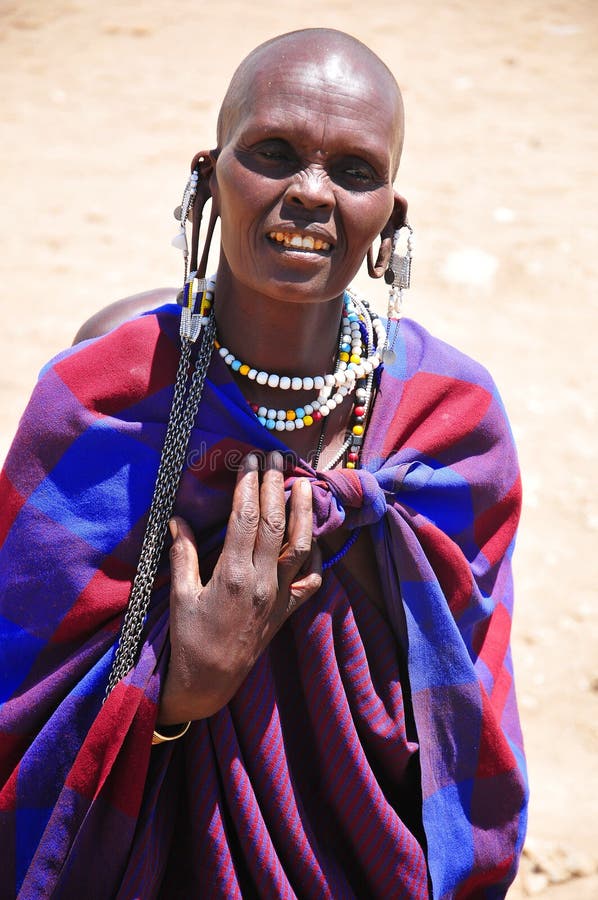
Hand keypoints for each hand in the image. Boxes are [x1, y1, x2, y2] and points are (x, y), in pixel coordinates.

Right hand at [157, 451, 321, 723]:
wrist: (209, 682)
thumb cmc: (188, 638)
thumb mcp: (180, 595)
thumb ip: (182, 555)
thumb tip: (177, 519)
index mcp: (233, 574)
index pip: (246, 517)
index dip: (249, 485)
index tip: (249, 460)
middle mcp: (262, 581)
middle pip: (275, 523)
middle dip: (276, 485)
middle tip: (276, 456)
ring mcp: (279, 595)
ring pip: (301, 545)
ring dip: (304, 512)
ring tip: (304, 483)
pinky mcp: (287, 609)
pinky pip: (311, 579)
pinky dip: (317, 555)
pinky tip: (316, 535)